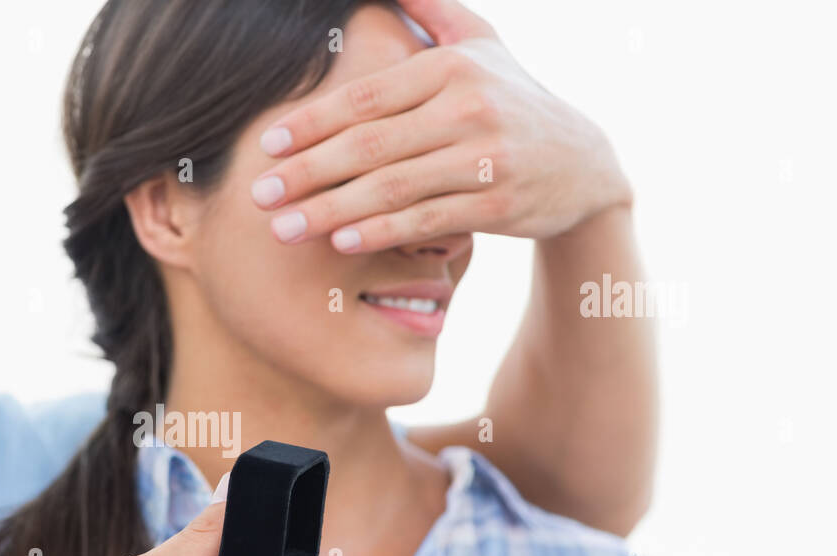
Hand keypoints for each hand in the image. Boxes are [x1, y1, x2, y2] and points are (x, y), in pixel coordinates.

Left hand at [251, 0, 631, 253]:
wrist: (585, 163)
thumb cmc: (514, 100)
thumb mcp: (483, 43)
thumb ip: (432, 10)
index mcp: (451, 67)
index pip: (366, 98)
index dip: (312, 122)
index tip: (268, 144)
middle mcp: (469, 108)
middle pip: (370, 145)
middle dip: (308, 172)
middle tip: (260, 195)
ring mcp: (486, 158)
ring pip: (394, 188)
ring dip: (332, 211)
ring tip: (284, 229)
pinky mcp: (498, 205)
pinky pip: (428, 221)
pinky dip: (382, 232)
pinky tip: (341, 243)